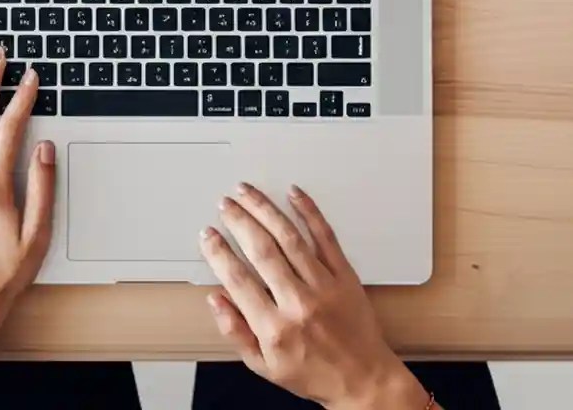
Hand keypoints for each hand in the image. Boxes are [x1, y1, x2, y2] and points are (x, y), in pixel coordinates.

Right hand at [200, 184, 431, 409]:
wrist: (363, 379)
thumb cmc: (315, 373)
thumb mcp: (263, 366)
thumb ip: (236, 331)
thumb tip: (216, 300)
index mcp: (274, 328)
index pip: (238, 279)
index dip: (219, 253)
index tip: (208, 235)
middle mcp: (298, 303)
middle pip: (262, 250)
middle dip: (239, 221)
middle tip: (225, 205)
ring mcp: (324, 286)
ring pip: (289, 238)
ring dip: (265, 209)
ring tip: (248, 192)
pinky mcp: (344, 276)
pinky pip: (326, 237)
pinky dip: (309, 212)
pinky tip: (295, 195)